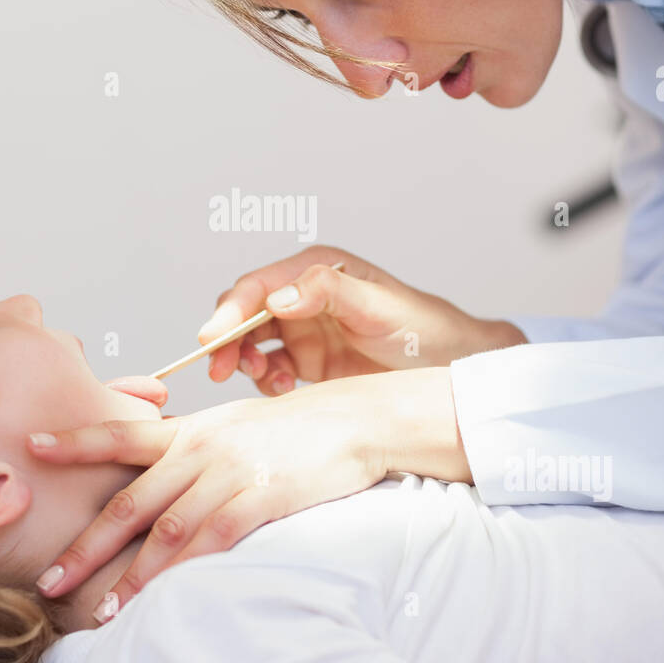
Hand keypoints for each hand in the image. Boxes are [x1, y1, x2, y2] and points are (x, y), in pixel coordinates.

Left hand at [29, 367, 468, 619]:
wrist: (356, 419)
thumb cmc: (298, 428)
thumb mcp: (238, 425)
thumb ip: (196, 448)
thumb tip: (161, 476)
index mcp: (193, 429)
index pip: (122, 433)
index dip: (75, 440)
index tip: (32, 446)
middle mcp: (202, 449)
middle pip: (131, 501)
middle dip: (86, 544)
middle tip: (48, 578)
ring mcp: (231, 472)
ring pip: (167, 529)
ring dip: (131, 574)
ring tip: (103, 610)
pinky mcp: (263, 496)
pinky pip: (214, 539)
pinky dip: (186, 571)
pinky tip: (168, 598)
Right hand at [198, 244, 525, 393]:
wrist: (450, 368)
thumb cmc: (421, 327)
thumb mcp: (378, 305)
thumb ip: (329, 291)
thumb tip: (279, 297)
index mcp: (317, 271)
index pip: (258, 286)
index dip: (231, 310)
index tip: (213, 337)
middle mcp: (303, 298)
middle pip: (245, 314)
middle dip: (227, 339)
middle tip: (220, 369)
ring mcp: (304, 332)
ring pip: (252, 344)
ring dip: (246, 362)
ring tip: (265, 379)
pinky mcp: (308, 363)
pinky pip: (271, 370)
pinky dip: (268, 381)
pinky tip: (285, 390)